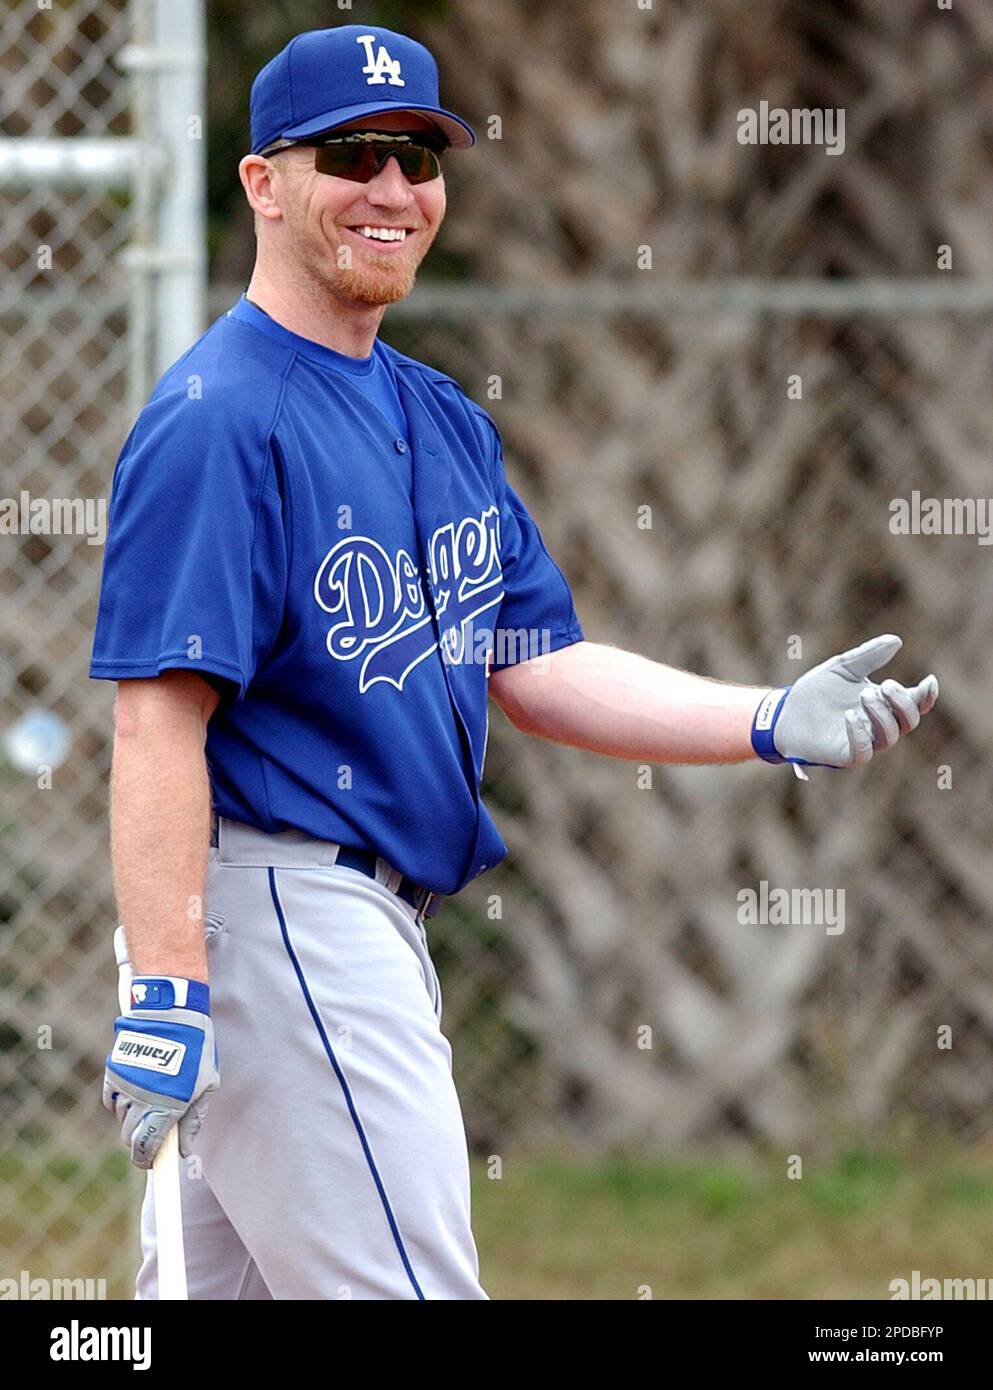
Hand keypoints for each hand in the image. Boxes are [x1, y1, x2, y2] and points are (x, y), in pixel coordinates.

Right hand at [103, 974, 218, 1169]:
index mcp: (168, 1106)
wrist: (171, 1011)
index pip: (147, 1148)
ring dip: (132, 1120)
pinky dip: (120, 1104)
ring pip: (121, 1120)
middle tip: (153, 1137)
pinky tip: (135, 1093)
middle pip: (131, 1138)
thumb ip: (194, 1119)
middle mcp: (142, 1100)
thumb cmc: (196, 1047)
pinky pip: (111, 1101)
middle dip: (141, 1143)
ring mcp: (125, 1087)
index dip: (147, 1161)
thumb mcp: (206, 1083)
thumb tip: (183, 1150)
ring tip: (151, 1103)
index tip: (151, 1166)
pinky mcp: (113, 1073)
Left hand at [751, 634, 937, 773]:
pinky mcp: (845, 755)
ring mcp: (863, 741)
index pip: (915, 704)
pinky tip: (850, 716)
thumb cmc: (817, 691)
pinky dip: (860, 734)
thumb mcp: (842, 668)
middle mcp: (878, 725)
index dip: (927, 696)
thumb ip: (868, 656)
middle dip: (902, 702)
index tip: (929, 680)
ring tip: (864, 694)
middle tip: (885, 685)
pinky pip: (863, 752)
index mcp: (883, 703)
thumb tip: (896, 641)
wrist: (785, 711)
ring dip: (882, 714)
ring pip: (890, 736)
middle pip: (908, 721)